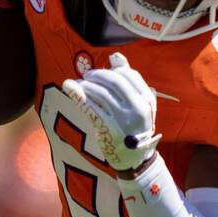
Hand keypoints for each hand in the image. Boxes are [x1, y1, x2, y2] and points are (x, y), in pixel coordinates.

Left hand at [62, 52, 160, 170]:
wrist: (135, 159)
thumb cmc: (135, 128)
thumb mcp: (140, 106)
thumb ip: (129, 81)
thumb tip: (115, 56)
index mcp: (147, 101)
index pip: (128, 75)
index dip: (112, 70)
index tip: (101, 74)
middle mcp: (137, 109)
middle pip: (114, 81)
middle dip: (97, 75)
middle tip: (87, 76)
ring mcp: (123, 120)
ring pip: (100, 93)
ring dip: (86, 85)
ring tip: (80, 85)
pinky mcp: (108, 129)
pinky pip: (90, 107)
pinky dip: (78, 95)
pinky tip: (70, 88)